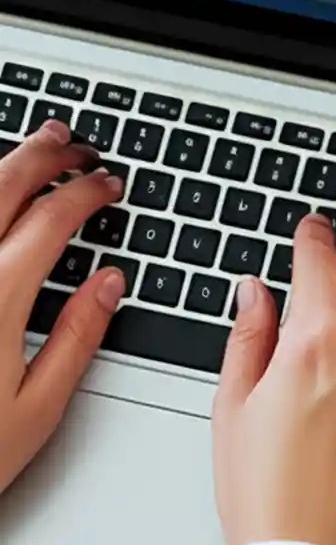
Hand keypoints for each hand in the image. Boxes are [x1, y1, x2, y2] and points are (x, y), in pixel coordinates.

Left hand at [0, 121, 125, 491]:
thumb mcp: (35, 408)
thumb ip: (78, 338)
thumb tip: (109, 284)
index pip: (52, 219)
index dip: (87, 194)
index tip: (109, 185)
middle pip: (2, 187)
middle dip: (45, 156)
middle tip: (74, 144)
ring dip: (2, 161)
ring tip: (29, 147)